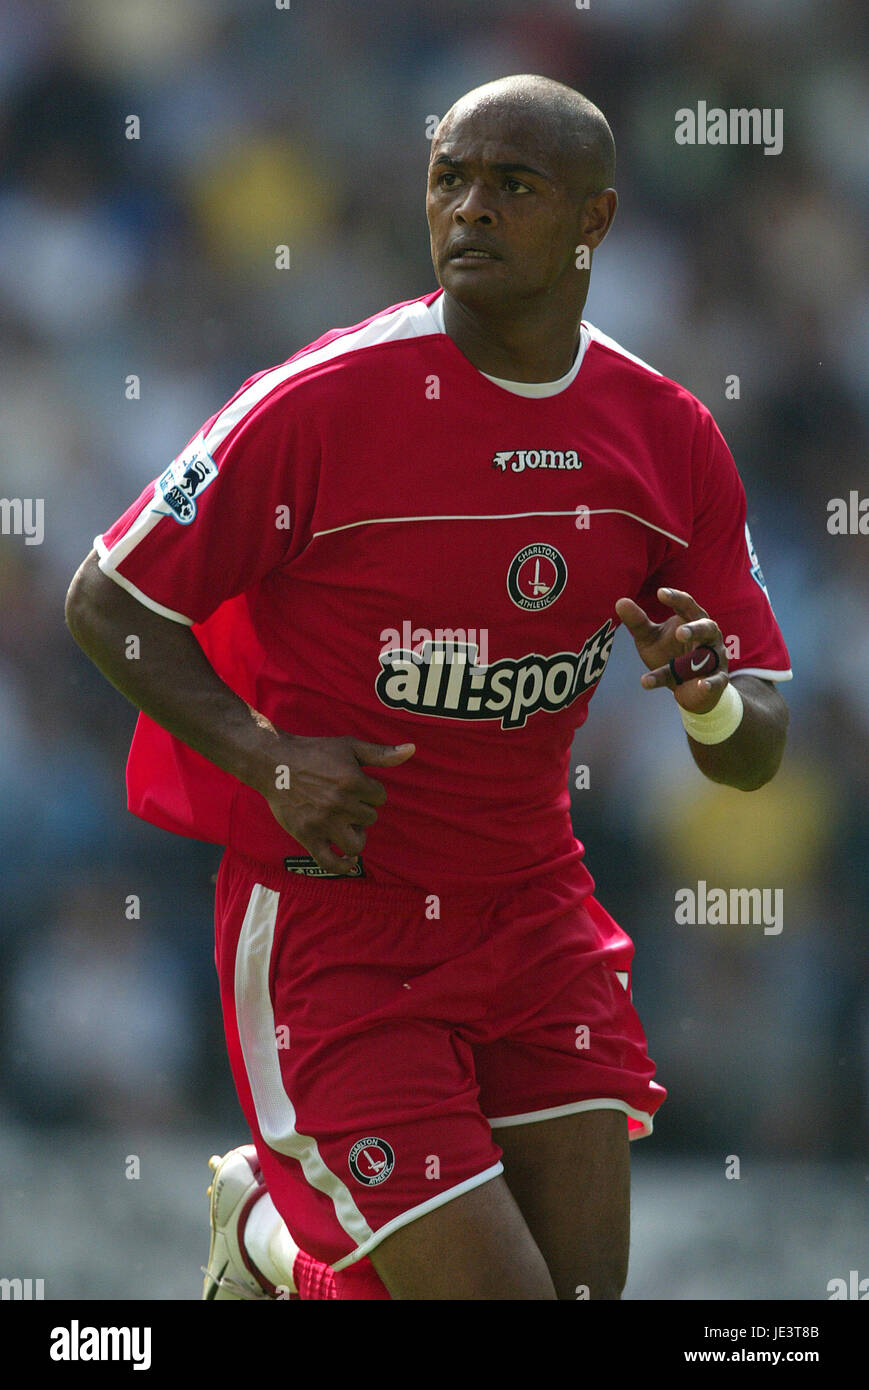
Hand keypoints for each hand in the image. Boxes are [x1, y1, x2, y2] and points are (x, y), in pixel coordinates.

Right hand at [260, 736, 414, 874]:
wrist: (274, 762)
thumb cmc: (314, 752)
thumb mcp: (349, 746)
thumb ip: (381, 753)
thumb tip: (412, 750)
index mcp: (352, 781)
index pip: (380, 797)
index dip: (370, 791)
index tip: (354, 784)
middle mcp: (340, 803)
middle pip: (370, 818)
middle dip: (361, 809)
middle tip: (344, 800)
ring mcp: (323, 822)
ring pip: (356, 842)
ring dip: (356, 835)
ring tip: (346, 824)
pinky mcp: (307, 836)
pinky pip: (329, 862)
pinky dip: (341, 866)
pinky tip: (348, 861)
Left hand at [615, 587, 729, 712]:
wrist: (686, 685)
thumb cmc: (668, 653)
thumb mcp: (649, 638)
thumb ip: (638, 622)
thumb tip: (620, 602)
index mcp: (691, 619)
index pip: (685, 605)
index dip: (675, 598)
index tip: (660, 593)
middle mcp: (708, 634)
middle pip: (706, 627)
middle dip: (694, 630)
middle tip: (679, 633)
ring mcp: (715, 656)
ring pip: (709, 654)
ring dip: (698, 658)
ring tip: (685, 664)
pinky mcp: (719, 677)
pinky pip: (716, 680)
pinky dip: (710, 684)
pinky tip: (701, 686)